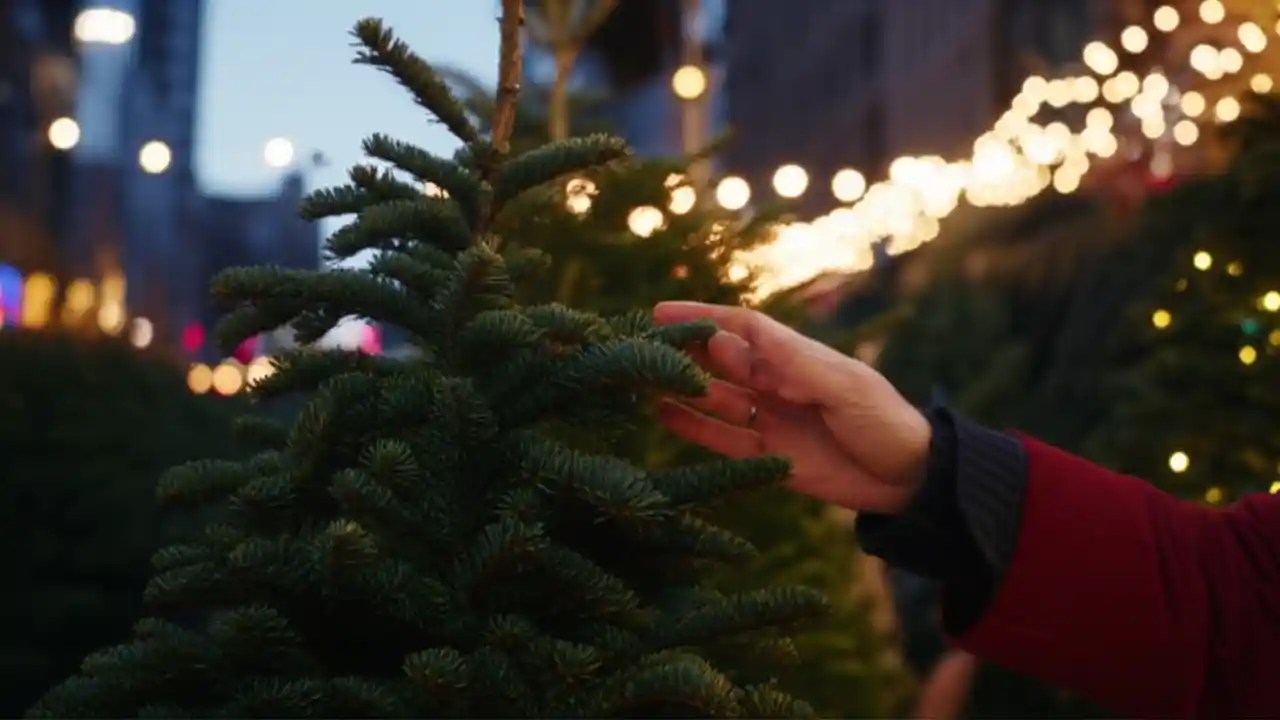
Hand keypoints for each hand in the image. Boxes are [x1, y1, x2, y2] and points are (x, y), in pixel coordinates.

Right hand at [654, 301, 930, 513]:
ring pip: (715, 397)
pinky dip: (693, 427)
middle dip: (683, 349)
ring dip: (683, 386)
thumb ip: (794, 365)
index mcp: (797, 359)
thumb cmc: (886, 421)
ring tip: (642, 377)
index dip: (701, 318)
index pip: (740, 330)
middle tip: (638, 343)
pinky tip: (662, 413)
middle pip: (720, 360)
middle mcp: (777, 384)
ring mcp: (771, 420)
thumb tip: (741, 338)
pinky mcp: (768, 458)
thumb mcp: (845, 386)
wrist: (913, 479)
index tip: (660, 312)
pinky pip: (722, 440)